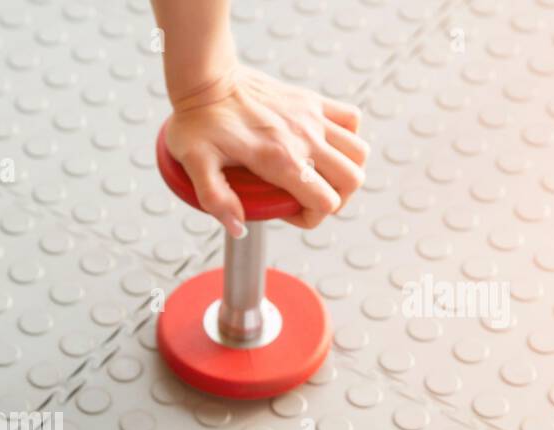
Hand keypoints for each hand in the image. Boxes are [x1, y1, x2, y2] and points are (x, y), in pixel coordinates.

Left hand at [164, 66, 368, 234]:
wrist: (207, 77)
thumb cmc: (198, 121)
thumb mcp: (195, 165)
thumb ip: (216, 199)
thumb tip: (238, 227)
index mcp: (281, 160)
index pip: (325, 202)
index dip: (310, 217)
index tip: (285, 210)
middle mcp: (305, 138)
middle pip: (352, 179)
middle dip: (335, 198)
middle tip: (307, 197)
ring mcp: (312, 117)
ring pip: (358, 151)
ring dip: (345, 170)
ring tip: (319, 175)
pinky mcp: (311, 100)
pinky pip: (351, 119)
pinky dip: (347, 136)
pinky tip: (323, 145)